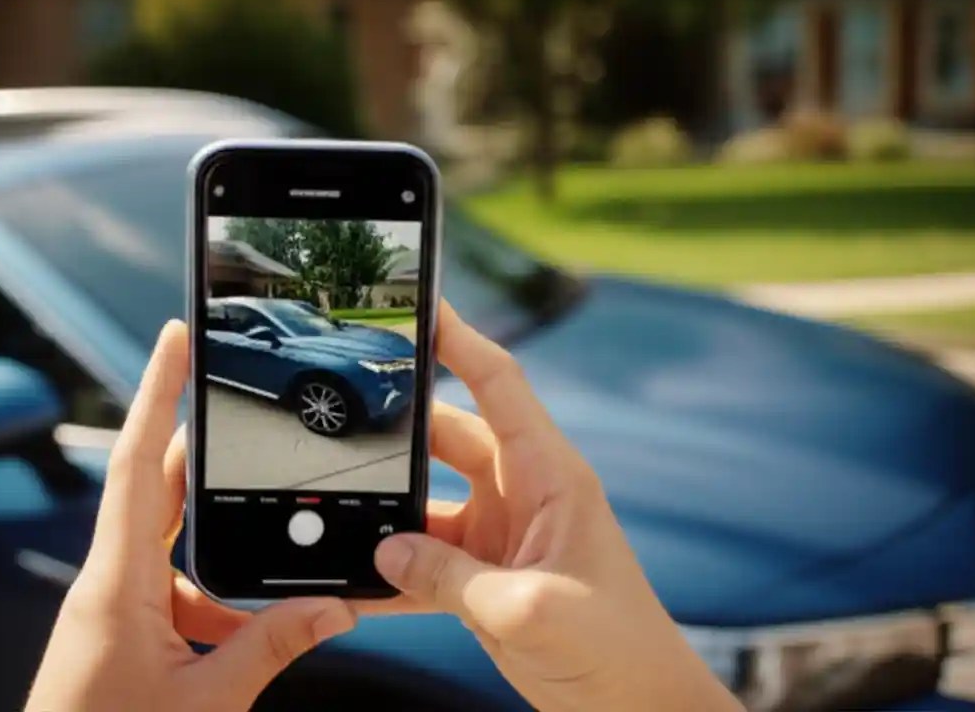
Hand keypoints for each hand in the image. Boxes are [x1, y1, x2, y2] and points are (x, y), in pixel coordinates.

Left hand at [27, 321, 354, 711]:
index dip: (156, 393)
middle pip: (159, 489)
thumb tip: (332, 608)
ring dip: (221, 544)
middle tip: (249, 416)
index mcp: (116, 584)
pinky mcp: (121, 631)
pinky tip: (251, 626)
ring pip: (172, 545)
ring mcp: (112, 607)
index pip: (135, 462)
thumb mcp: (207, 702)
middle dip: (205, 453)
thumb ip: (272, 648)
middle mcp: (108, 582)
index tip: (174, 340)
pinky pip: (172, 588)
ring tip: (270, 556)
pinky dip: (214, 595)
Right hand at [358, 302, 739, 711]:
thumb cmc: (619, 651)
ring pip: (426, 501)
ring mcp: (500, 537)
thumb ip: (450, 579)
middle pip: (447, 437)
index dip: (459, 339)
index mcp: (551, 476)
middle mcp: (524, 494)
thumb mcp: (530, 611)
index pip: (499, 386)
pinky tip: (355, 579)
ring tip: (335, 510)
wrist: (639, 711)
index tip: (418, 305)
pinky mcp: (483, 579)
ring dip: (388, 510)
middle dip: (398, 429)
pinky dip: (392, 569)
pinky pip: (425, 560)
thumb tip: (385, 551)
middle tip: (341, 416)